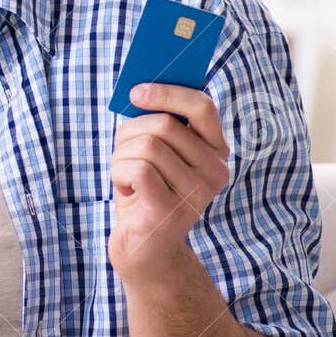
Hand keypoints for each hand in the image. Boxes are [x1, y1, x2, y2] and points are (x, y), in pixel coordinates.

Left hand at [107, 83, 230, 285]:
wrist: (143, 249)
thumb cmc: (144, 193)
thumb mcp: (154, 152)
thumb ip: (155, 121)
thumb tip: (139, 87)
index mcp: (216, 152)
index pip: (202, 107)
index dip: (167, 93)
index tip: (136, 91)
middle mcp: (214, 172)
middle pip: (164, 125)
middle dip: (130, 133)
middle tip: (123, 154)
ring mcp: (195, 193)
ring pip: (147, 146)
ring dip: (121, 158)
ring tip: (126, 179)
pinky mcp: (170, 210)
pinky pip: (137, 170)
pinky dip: (119, 174)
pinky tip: (126, 191)